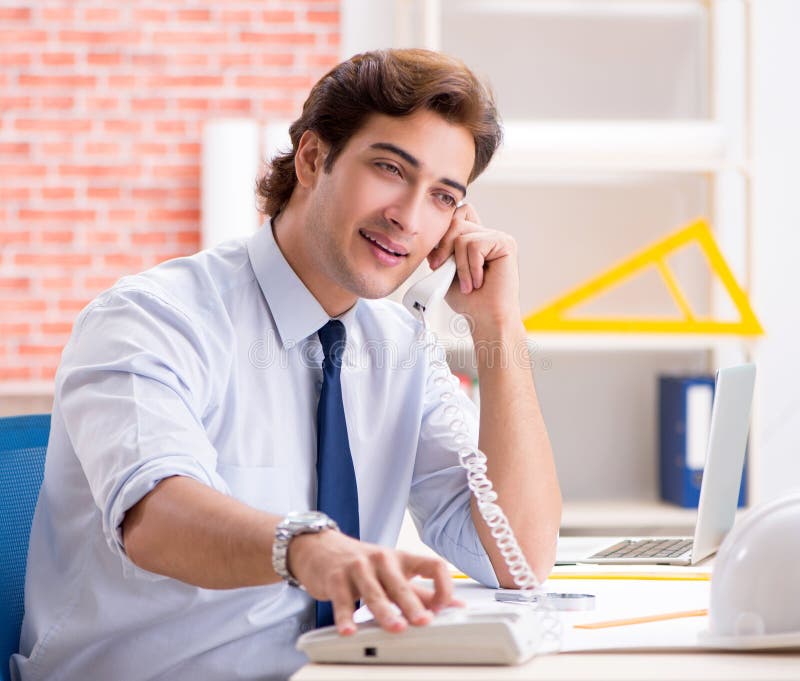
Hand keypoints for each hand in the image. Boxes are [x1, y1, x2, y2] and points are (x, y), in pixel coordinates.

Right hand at [288, 529, 462, 634]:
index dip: (442, 585)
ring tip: (395, 627)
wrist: (322, 548)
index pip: (432, 565)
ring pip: (374, 592)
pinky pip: (342, 600)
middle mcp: (382, 560)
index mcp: (402, 559)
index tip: (444, 605)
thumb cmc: (365, 563)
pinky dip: (346, 617)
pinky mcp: (336, 578)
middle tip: (423, 621)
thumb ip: (424, 591)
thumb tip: (456, 606)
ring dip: (385, 611)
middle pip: (401, 583)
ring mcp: (359, 567)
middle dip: (413, 604)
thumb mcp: (395, 572)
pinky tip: (349, 630)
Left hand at [427, 203, 521, 336]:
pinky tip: (478, 281)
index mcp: (474, 238)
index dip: (442, 233)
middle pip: (456, 221)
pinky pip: (474, 245)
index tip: (436, 260)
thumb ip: (440, 249)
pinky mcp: (505, 243)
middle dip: (443, 247)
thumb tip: (431, 233)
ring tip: (468, 283)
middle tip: (442, 269)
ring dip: (458, 265)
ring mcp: (497, 237)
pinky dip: (470, 267)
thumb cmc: (468, 299)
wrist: (485, 318)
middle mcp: (486, 234)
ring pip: (462, 235)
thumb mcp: (445, 270)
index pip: (456, 215)